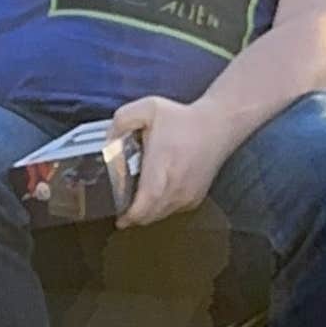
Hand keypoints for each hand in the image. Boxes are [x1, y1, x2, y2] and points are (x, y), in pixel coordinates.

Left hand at [109, 91, 235, 227]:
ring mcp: (188, 194)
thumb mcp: (148, 108)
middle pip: (150, 215)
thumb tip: (107, 140)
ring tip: (134, 205)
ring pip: (161, 215)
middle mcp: (177, 184)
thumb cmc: (182, 119)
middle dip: (133, 218)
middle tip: (120, 212)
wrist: (218, 126)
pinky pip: (172, 211)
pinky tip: (153, 197)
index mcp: (162, 164)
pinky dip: (160, 209)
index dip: (131, 214)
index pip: (147, 200)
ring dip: (146, 214)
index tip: (119, 218)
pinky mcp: (195, 198)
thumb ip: (122, 121)